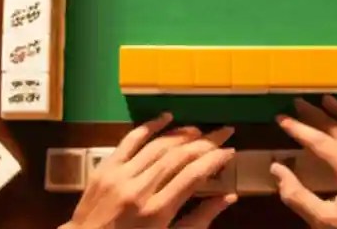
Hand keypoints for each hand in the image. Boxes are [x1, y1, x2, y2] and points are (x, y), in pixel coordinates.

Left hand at [62, 114, 236, 228]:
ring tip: (200, 131)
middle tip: (224, 133)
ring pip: (158, 146)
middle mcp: (140, 189)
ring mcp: (120, 176)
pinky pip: (130, 140)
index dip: (215, 160)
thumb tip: (229, 198)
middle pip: (179, 157)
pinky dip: (149, 126)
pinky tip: (166, 117)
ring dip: (182, 134)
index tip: (230, 151)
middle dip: (206, 142)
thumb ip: (199, 220)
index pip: (193, 176)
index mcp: (157, 212)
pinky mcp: (105, 168)